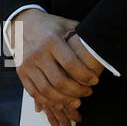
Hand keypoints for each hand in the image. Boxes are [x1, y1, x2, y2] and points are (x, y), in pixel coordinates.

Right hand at [12, 9, 101, 125]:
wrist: (23, 24)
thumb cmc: (50, 26)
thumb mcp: (67, 25)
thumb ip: (83, 37)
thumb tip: (104, 47)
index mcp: (51, 40)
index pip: (71, 64)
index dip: (85, 76)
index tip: (94, 81)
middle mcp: (37, 52)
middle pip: (59, 81)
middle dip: (77, 91)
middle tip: (87, 92)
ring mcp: (27, 64)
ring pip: (47, 90)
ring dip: (64, 100)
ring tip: (76, 100)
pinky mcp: (21, 72)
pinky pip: (35, 92)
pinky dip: (49, 101)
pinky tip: (60, 101)